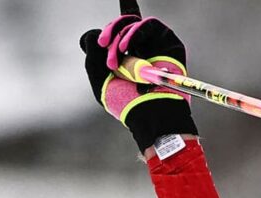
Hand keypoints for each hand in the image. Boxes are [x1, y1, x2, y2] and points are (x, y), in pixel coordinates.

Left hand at [80, 0, 197, 152]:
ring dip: (120, 38)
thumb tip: (92, 36)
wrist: (147, 110)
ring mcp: (154, 46)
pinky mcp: (168, 43)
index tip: (100, 43)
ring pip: (134, 25)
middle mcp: (140, 50)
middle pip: (123, 27)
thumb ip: (93, 58)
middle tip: (103, 43)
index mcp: (124, 59)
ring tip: (115, 60)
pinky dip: (134, 32)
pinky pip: (149, 25)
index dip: (107, 34)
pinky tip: (125, 47)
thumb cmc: (124, 101)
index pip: (115, 37)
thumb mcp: (101, 80)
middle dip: (111, 32)